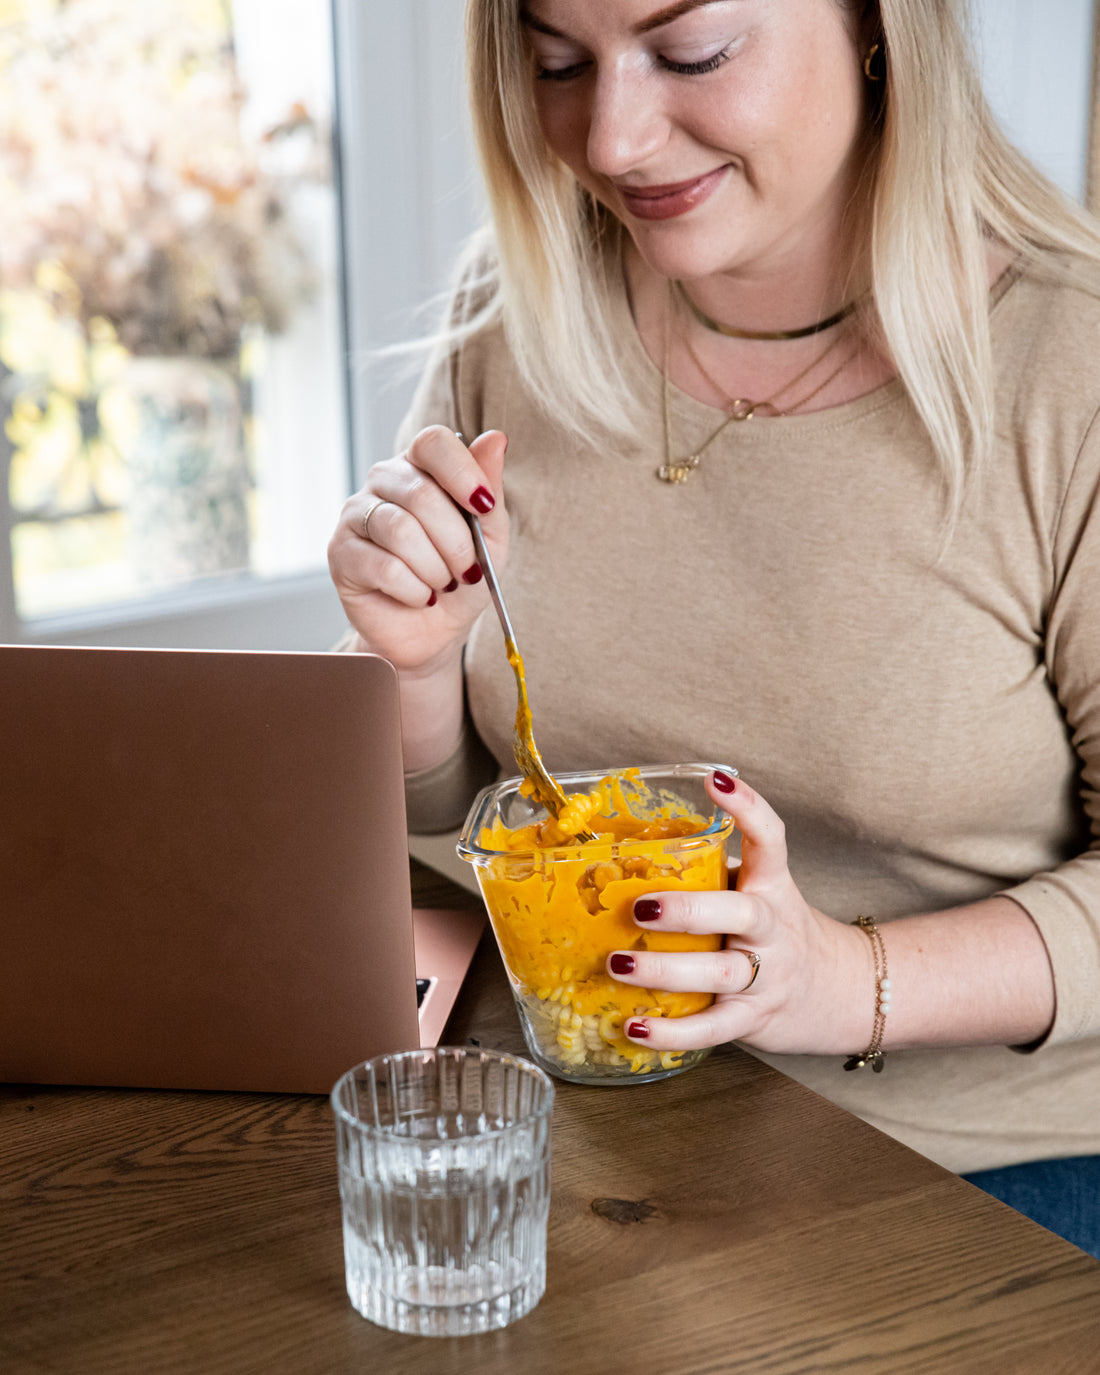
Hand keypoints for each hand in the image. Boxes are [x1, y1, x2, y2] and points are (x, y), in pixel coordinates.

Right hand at [327, 427, 507, 674]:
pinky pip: (384, 567)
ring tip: (442, 585)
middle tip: (467, 572)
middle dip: (456, 542)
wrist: (434, 632)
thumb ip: (490, 489)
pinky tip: (419, 597)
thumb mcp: (491, 537)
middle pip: (421, 494)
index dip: (462, 472)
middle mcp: (383, 481)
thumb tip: (496, 439)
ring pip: (401, 531)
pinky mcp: (340, 553)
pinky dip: (414, 590)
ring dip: (435, 568)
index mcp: (420, 467)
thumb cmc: (461, 579)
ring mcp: (355, 514)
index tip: (485, 508)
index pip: (433, 442)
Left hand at [608, 773, 874, 1056]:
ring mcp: (767, 976)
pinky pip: (711, 1028)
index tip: (717, 780)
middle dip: (689, 911)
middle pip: (742, 915)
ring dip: (666, 970)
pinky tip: (633, 1026)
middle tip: (640, 908)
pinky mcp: (754, 1019)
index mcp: (771, 887)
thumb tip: (617, 849)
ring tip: (619, 964)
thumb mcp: (752, 892)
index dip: (749, 808)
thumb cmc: (770, 931)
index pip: (771, 840)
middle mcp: (773, 929)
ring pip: (722, 973)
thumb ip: (705, 874)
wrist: (834, 990)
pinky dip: (671, 1032)